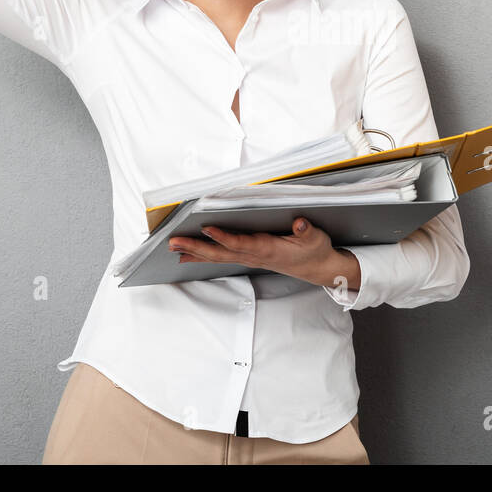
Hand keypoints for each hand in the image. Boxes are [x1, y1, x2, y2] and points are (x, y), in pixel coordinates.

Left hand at [169, 217, 359, 287]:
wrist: (318, 269)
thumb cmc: (314, 251)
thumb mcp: (316, 238)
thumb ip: (306, 230)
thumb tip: (299, 222)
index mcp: (268, 249)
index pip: (242, 243)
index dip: (224, 237)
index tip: (207, 229)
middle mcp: (255, 255)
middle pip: (221, 253)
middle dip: (196, 248)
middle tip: (174, 243)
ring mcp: (251, 258)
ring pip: (218, 256)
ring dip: (194, 252)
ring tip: (174, 248)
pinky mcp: (249, 257)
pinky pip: (222, 257)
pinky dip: (203, 256)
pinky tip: (188, 256)